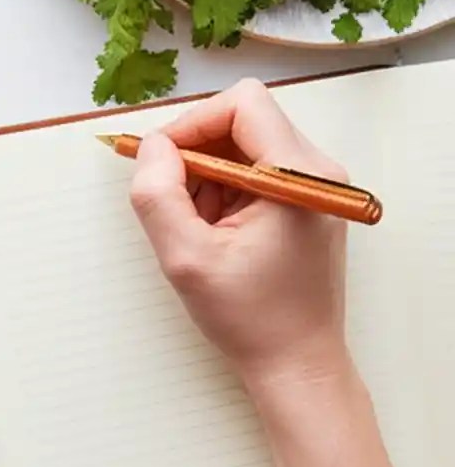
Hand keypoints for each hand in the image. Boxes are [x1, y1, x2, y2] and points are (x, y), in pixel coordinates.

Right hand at [128, 79, 348, 390]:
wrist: (296, 364)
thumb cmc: (249, 318)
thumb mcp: (185, 257)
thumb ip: (158, 194)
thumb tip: (151, 148)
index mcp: (298, 174)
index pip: (241, 103)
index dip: (191, 123)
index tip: (160, 162)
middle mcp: (316, 169)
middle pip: (241, 120)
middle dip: (195, 154)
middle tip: (175, 203)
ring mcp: (313, 185)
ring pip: (242, 145)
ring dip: (205, 177)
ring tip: (199, 229)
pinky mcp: (303, 200)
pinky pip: (250, 171)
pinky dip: (221, 193)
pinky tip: (215, 234)